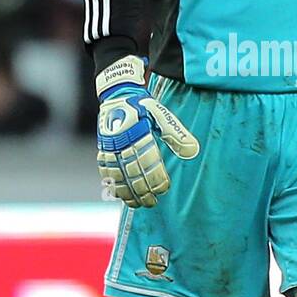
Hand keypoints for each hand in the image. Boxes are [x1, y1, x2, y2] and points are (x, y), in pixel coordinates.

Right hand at [96, 55, 198, 206]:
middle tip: (152, 202)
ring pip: (118, 173)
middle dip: (142, 189)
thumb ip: (176, 134)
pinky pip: (105, 168)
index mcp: (139, 132)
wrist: (118, 93)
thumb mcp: (162, 115)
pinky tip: (118, 194)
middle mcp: (123, 140)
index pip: (148, 161)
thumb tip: (193, 151)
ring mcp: (110, 144)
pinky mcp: (103, 147)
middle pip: (133, 170)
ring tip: (136, 204)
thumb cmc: (144, 106)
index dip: (155, 177)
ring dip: (127, 190)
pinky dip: (111, 182)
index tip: (163, 189)